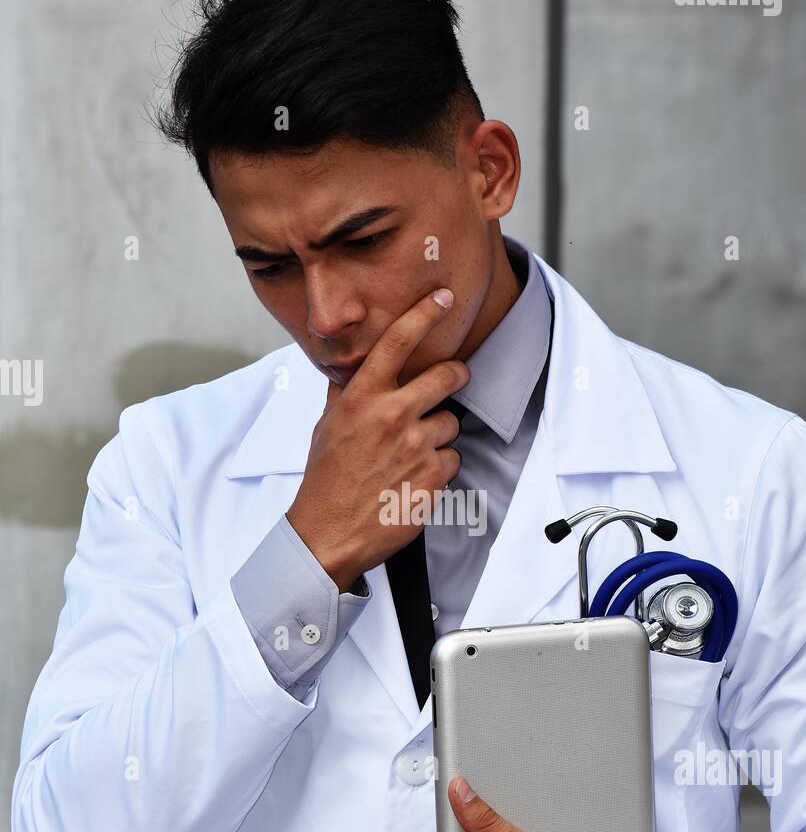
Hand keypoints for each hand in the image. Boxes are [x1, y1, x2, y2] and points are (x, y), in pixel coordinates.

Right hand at [286, 287, 470, 590]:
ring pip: (451, 423)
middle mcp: (391, 415)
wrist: (327, 533)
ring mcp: (415, 446)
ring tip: (411, 454)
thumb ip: (346, 393)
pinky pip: (452, 459)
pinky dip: (439, 468)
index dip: (425, 313)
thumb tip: (352, 367)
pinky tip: (414, 479)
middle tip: (454, 379)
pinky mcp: (432, 477)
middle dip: (456, 376)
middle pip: (447, 376)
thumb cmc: (325, 480)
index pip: (398, 341)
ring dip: (439, 435)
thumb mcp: (326, 426)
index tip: (443, 298)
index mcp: (362, 397)